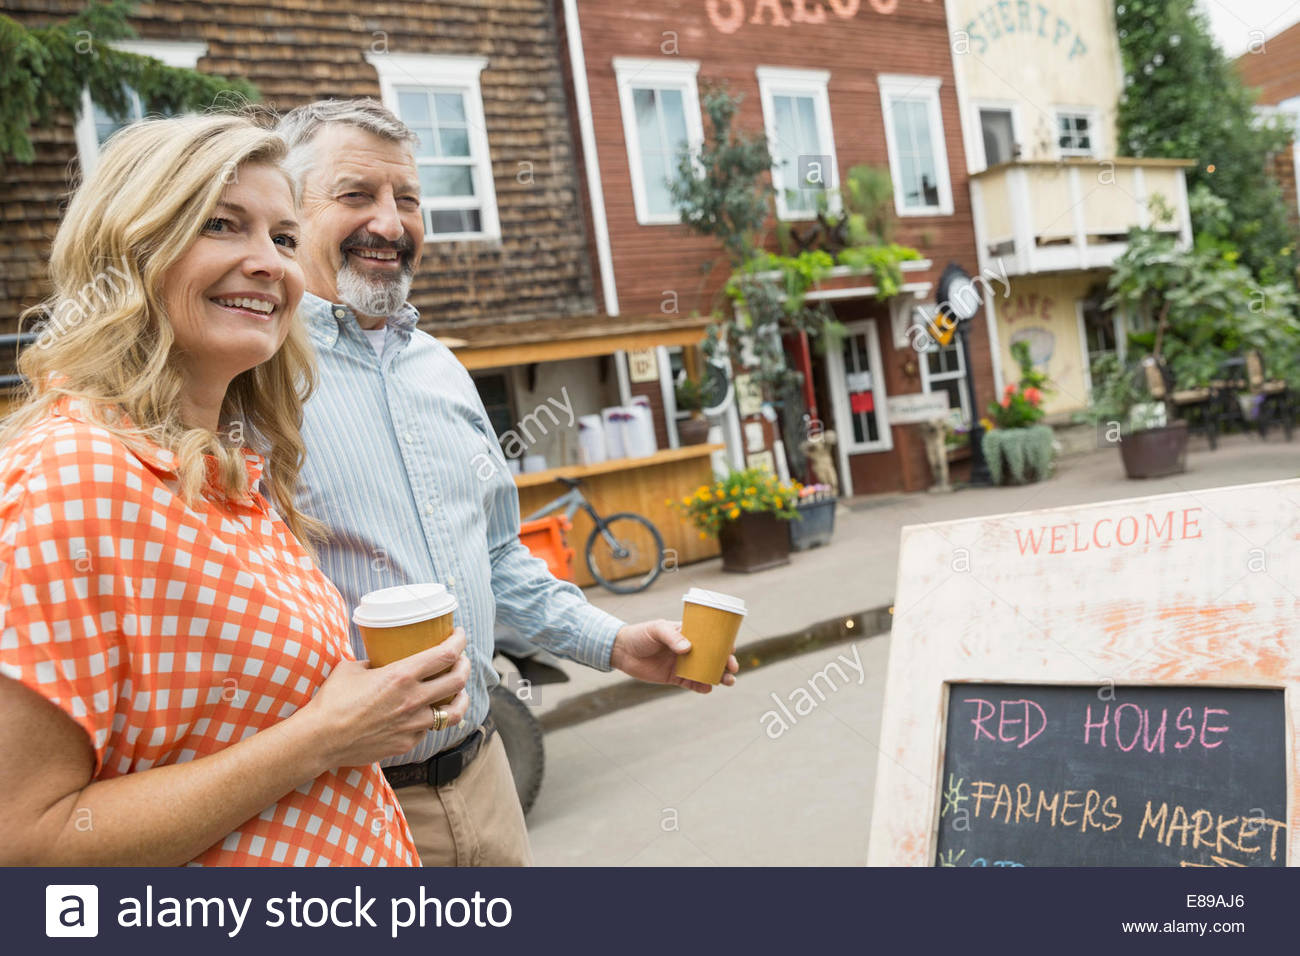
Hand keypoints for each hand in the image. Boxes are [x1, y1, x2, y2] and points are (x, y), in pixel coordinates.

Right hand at [301, 628, 472, 769]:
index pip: (445, 653)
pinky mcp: (406, 743)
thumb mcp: (353, 669)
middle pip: (457, 680)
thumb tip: (381, 660)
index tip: (461, 635)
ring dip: (460, 698)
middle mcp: (413, 699)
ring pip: (453, 712)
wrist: (320, 739)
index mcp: (401, 675)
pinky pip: (428, 730)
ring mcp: (412, 724)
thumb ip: (375, 663)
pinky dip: (431, 720)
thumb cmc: (332, 700)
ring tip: (459, 693)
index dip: (460, 641)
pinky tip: (427, 715)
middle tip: (461, 660)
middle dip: (465, 666)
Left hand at [609, 619, 737, 693]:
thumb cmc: (640, 634)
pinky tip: (708, 689)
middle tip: (733, 668)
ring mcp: (682, 664)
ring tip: (728, 681)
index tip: (731, 649)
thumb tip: (688, 649)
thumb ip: (672, 637)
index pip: (711, 638)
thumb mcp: (656, 629)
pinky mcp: (675, 677)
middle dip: (726, 663)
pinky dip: (701, 687)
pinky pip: (692, 683)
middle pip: (713, 657)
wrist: (622, 651)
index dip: (723, 644)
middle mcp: (688, 649)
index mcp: (687, 634)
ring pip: (706, 671)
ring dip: (718, 676)